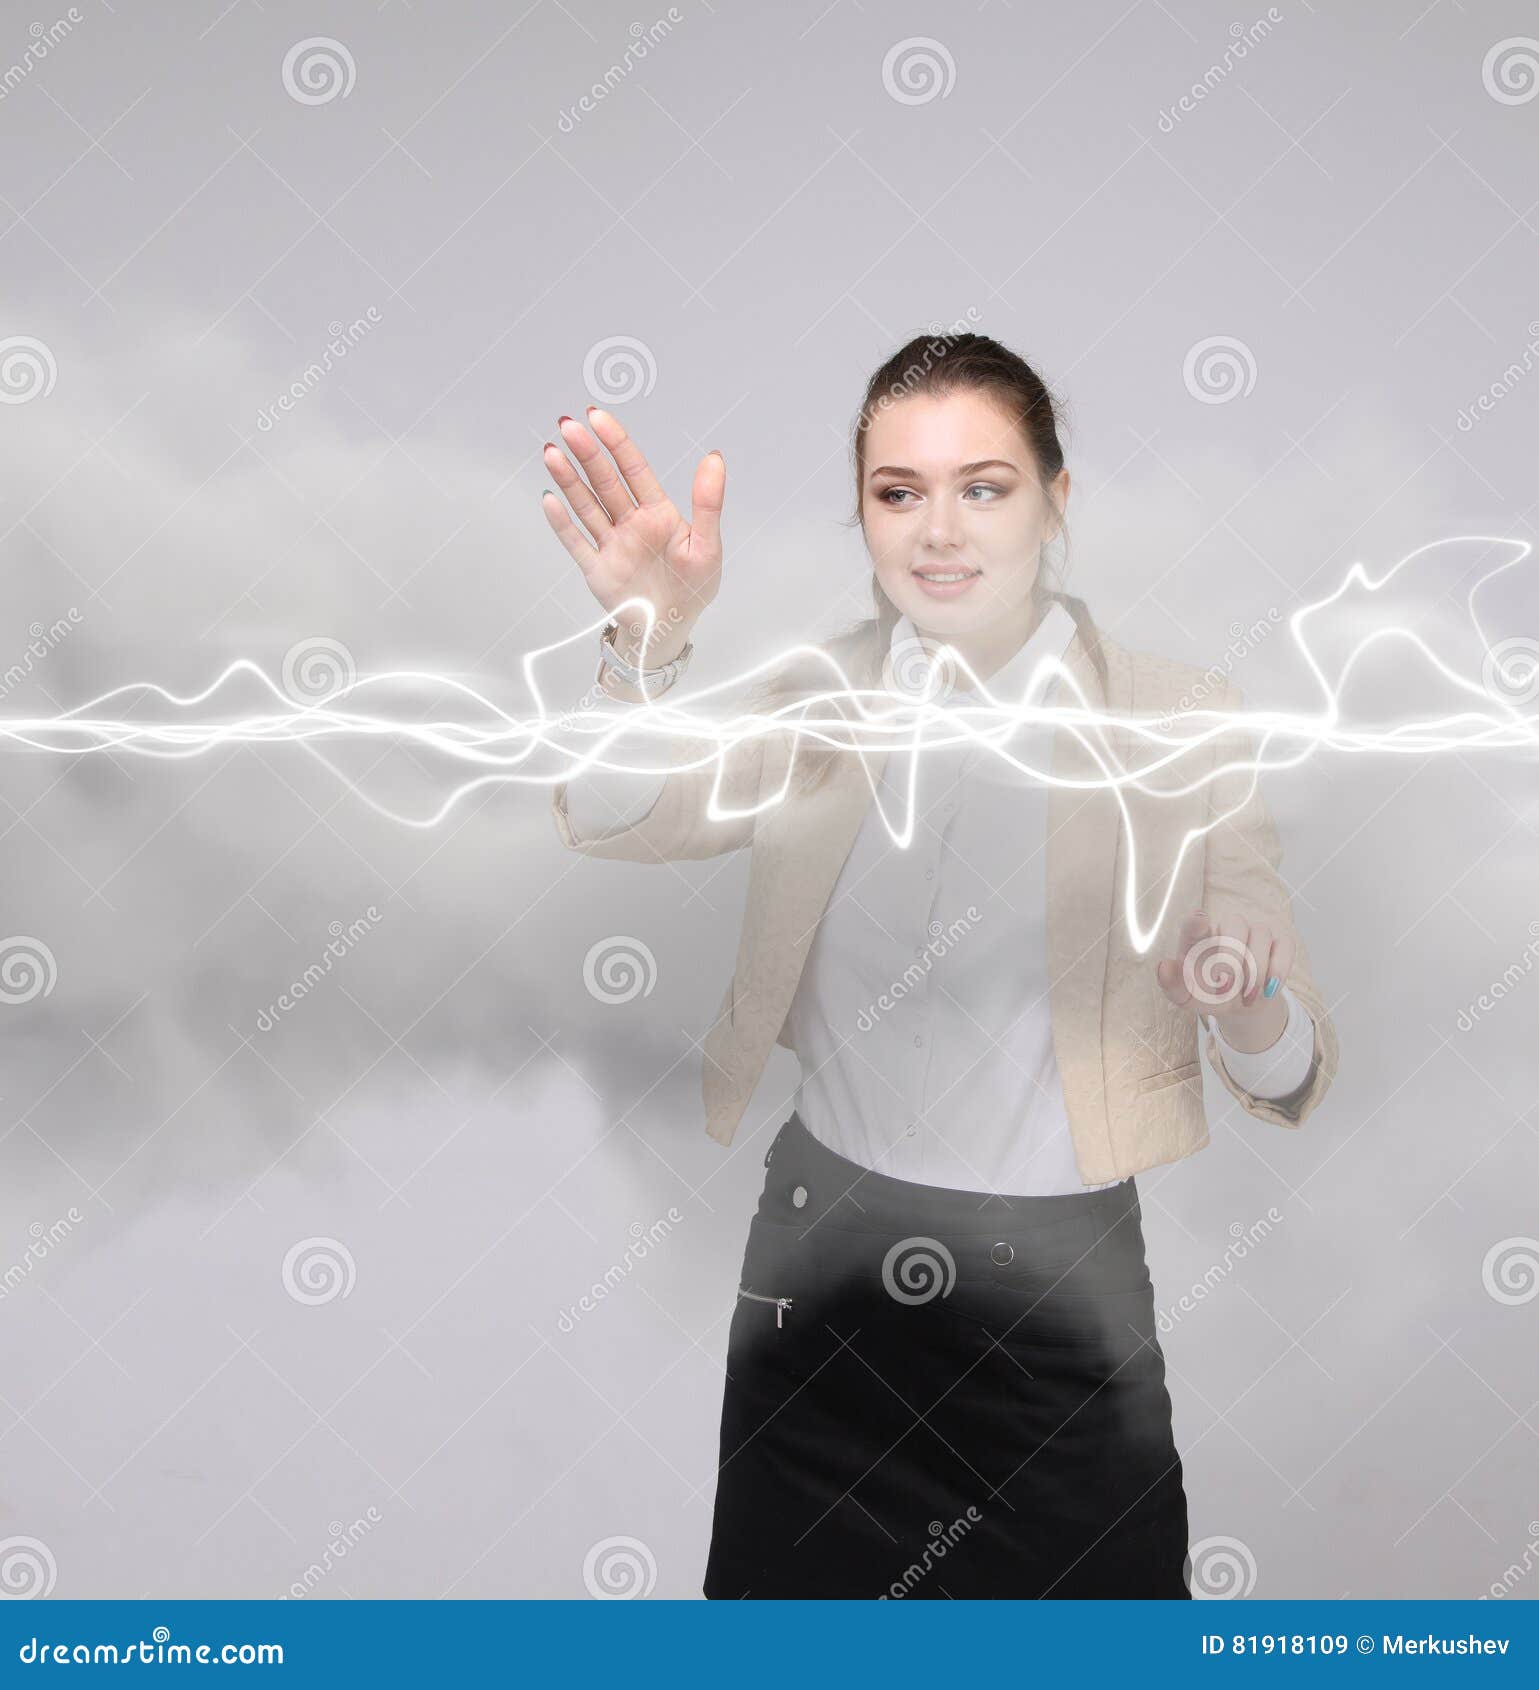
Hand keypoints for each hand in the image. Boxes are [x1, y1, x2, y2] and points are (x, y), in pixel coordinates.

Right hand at [540, 407, 723, 661]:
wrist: (672, 630)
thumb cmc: (694, 588)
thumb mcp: (708, 546)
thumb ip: (708, 503)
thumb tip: (715, 458)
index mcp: (658, 513)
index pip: (633, 469)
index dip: (616, 442)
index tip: (597, 417)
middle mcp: (631, 523)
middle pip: (605, 481)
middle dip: (587, 453)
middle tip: (568, 425)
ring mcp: (611, 545)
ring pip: (586, 506)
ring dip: (569, 480)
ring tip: (551, 452)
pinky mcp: (596, 569)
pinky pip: (576, 543)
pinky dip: (562, 523)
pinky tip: (550, 499)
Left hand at [1154, 908, 1290, 1052]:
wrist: (1239, 1005)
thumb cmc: (1207, 994)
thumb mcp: (1186, 997)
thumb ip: (1172, 984)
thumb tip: (1163, 966)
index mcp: (1198, 937)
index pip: (1194, 923)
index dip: (1196, 921)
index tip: (1199, 921)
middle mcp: (1226, 928)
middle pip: (1234, 925)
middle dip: (1233, 957)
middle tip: (1228, 988)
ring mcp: (1254, 932)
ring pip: (1261, 935)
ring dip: (1256, 971)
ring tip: (1247, 998)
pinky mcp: (1279, 942)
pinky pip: (1284, 946)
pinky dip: (1278, 969)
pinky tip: (1269, 989)